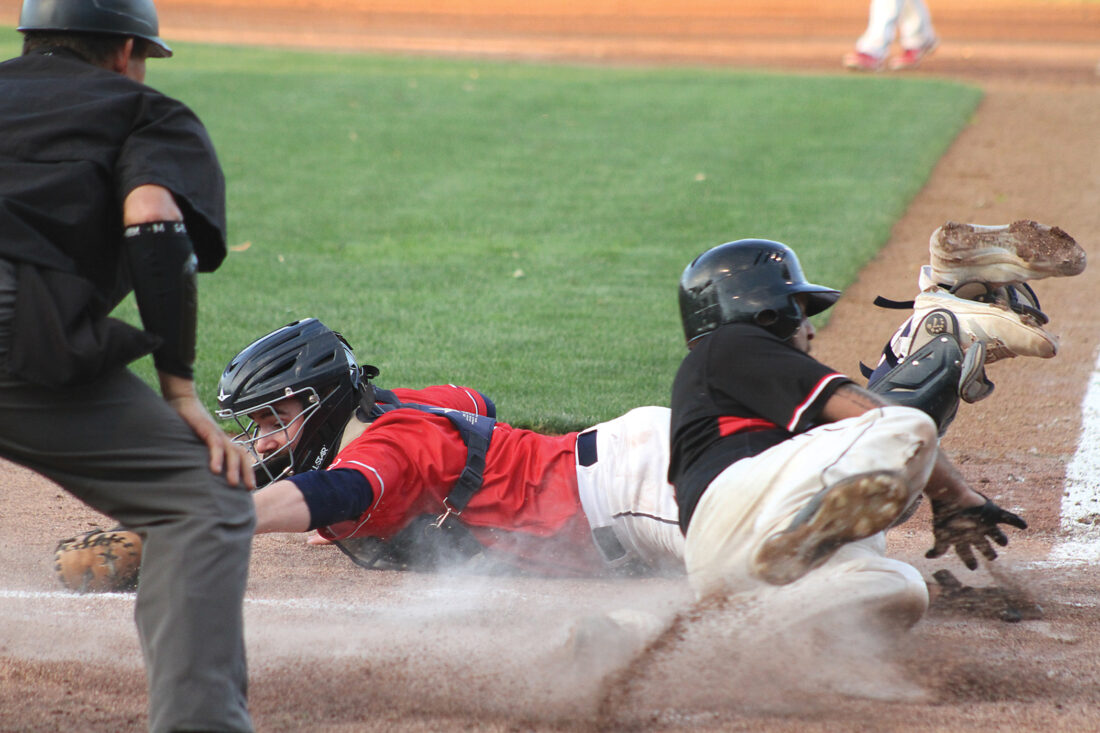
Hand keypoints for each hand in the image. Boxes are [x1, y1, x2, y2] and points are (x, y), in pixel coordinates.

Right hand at [160, 372, 255, 490]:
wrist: (180, 399)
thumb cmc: (185, 423)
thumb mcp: (194, 441)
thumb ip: (199, 453)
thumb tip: (201, 472)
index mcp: (222, 441)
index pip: (240, 456)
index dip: (247, 470)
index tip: (249, 487)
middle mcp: (222, 438)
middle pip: (242, 455)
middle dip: (247, 472)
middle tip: (250, 489)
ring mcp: (216, 433)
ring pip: (231, 451)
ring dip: (233, 468)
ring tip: (232, 484)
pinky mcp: (206, 428)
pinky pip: (215, 444)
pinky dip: (217, 457)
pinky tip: (215, 470)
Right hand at [926, 494, 1026, 568]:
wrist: (951, 495)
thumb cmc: (945, 515)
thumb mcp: (941, 535)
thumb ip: (939, 548)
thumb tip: (927, 557)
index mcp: (961, 537)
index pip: (965, 552)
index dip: (969, 560)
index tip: (973, 568)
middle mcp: (973, 531)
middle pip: (982, 544)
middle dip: (987, 552)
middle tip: (992, 557)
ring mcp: (984, 522)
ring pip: (995, 534)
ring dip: (1000, 539)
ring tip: (1004, 543)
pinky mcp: (993, 513)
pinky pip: (1008, 518)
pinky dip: (1017, 522)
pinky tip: (1024, 526)